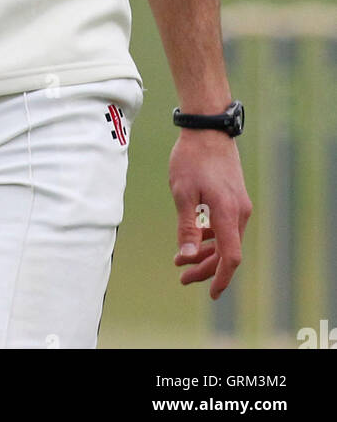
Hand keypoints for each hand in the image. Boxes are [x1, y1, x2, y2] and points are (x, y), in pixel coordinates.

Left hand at [169, 130, 252, 298]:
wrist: (209, 128)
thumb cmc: (192, 158)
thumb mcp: (182, 192)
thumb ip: (186, 226)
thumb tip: (185, 255)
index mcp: (227, 213)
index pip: (230, 257)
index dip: (220, 277)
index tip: (210, 293)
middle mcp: (239, 212)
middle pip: (227, 252)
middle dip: (206, 268)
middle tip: (182, 277)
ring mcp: (240, 204)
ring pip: (227, 240)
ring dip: (207, 253)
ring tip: (182, 260)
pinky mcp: (236, 197)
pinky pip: (227, 226)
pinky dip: (212, 237)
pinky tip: (196, 237)